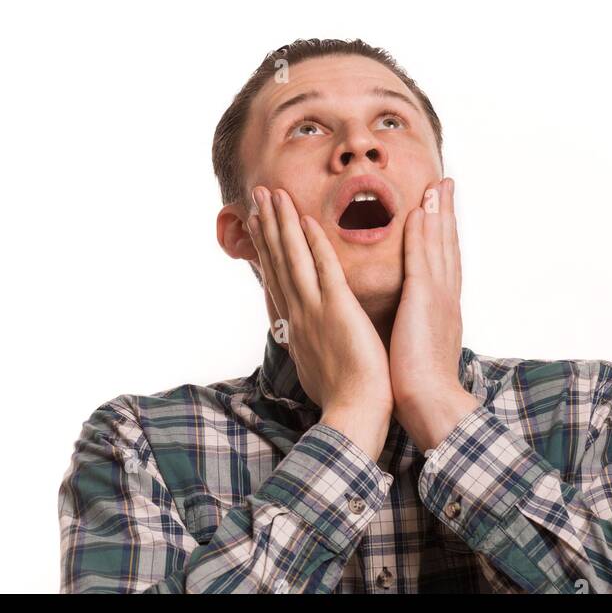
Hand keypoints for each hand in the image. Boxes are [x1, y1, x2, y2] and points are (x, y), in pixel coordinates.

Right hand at [246, 185, 393, 423]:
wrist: (353, 418)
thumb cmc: (345, 399)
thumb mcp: (317, 369)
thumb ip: (312, 347)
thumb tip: (305, 341)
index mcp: (296, 327)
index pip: (277, 279)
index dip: (266, 248)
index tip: (258, 224)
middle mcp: (298, 314)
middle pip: (278, 261)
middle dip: (266, 225)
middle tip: (257, 195)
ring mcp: (314, 310)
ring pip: (292, 258)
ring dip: (281, 223)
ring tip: (271, 195)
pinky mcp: (337, 309)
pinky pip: (324, 268)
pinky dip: (313, 242)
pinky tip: (306, 218)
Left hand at [389, 177, 467, 437]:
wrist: (432, 404)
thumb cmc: (419, 383)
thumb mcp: (418, 345)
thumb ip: (414, 325)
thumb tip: (407, 318)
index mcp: (442, 306)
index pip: (443, 260)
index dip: (443, 232)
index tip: (439, 207)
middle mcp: (445, 295)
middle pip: (447, 244)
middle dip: (445, 212)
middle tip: (444, 182)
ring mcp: (438, 296)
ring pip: (438, 245)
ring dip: (437, 212)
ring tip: (436, 184)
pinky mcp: (424, 301)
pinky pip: (421, 260)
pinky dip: (421, 234)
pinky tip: (417, 213)